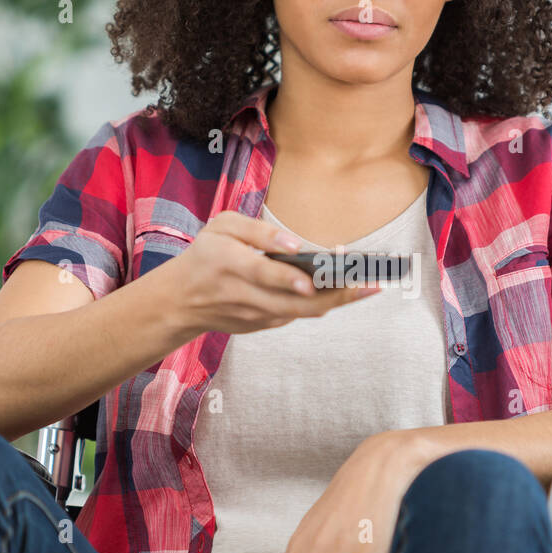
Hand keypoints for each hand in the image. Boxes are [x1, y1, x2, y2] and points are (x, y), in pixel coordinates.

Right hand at [165, 211, 381, 337]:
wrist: (180, 301)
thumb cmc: (206, 255)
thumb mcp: (221, 227)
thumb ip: (258, 231)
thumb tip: (296, 244)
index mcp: (230, 264)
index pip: (263, 273)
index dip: (288, 277)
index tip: (314, 278)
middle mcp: (244, 295)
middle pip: (294, 301)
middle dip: (335, 295)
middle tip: (370, 283)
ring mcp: (255, 315)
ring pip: (301, 312)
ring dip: (336, 300)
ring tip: (369, 285)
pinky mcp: (262, 325)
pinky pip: (296, 314)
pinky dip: (322, 303)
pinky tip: (346, 290)